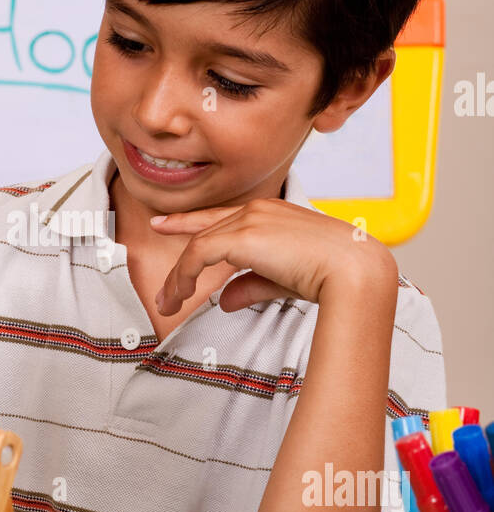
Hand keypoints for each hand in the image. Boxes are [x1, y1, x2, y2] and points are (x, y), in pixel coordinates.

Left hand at [152, 197, 397, 313]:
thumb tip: (223, 301)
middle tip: (157, 248)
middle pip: (206, 229)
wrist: (353, 269)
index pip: (224, 215)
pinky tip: (179, 296)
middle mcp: (258, 209)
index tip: (170, 223)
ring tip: (167, 301)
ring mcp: (249, 219)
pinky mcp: (242, 236)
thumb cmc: (332, 274)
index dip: (193, 220)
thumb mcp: (283, 279)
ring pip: (197, 245)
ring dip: (178, 276)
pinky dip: (183, 276)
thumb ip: (250, 285)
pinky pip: (198, 254)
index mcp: (272, 213)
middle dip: (178, 243)